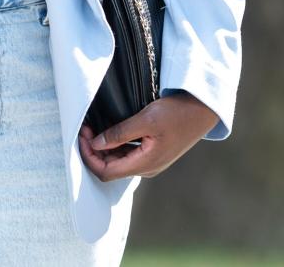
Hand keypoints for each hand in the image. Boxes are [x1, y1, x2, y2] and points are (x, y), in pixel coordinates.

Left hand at [78, 91, 219, 180]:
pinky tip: (107, 132)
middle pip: (110, 168)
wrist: (202, 110)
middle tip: (85, 129)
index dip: (89, 157)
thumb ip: (119, 134)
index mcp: (146, 164)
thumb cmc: (177, 113)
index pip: (106, 172)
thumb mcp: (144, 120)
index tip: (82, 137)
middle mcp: (148, 167)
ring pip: (118, 162)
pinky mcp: (153, 153)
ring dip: (102, 148)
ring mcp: (151, 161)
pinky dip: (114, 146)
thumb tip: (96, 144)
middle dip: (93, 152)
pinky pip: (128, 155)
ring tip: (92, 128)